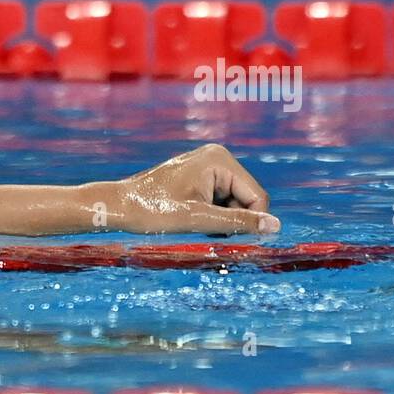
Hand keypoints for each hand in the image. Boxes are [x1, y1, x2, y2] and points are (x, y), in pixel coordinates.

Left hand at [110, 144, 279, 234]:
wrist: (118, 206)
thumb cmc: (153, 212)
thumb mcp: (198, 219)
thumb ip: (238, 223)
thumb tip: (275, 226)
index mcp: (220, 160)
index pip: (257, 197)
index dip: (249, 222)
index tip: (225, 237)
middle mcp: (217, 156)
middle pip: (246, 199)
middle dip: (231, 220)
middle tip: (203, 231)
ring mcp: (206, 165)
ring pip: (233, 203)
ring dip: (220, 220)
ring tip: (194, 225)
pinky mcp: (198, 176)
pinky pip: (218, 200)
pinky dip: (210, 215)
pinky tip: (191, 220)